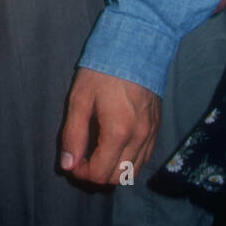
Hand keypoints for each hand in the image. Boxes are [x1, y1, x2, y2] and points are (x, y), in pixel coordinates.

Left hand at [60, 67, 160, 185]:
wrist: (135, 47)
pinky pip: (144, 158)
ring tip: (97, 152)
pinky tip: (114, 146)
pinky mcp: (157, 128)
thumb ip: (73, 134)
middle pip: (118, 178)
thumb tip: (68, 164)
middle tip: (82, 157)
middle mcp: (139, 138)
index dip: (82, 173)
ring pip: (133, 172)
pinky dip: (127, 161)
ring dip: (113, 169)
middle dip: (97, 174)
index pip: (101, 174)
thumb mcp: (80, 99)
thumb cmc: (102, 70)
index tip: (72, 159)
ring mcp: (151, 134)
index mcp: (118, 132)